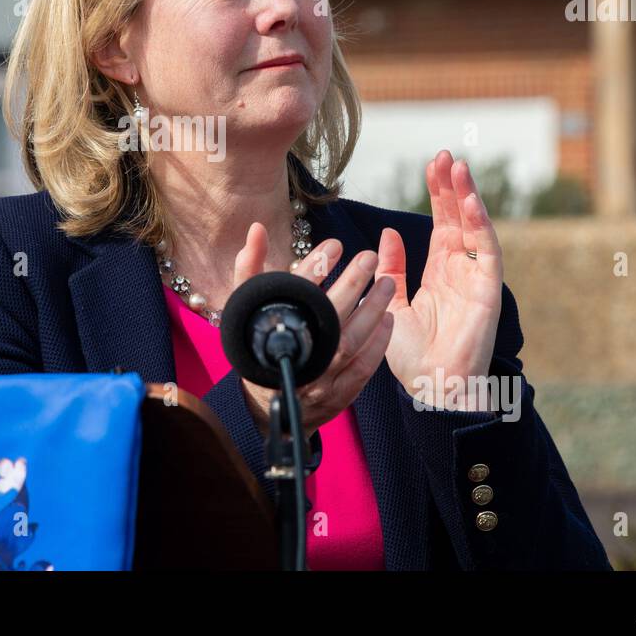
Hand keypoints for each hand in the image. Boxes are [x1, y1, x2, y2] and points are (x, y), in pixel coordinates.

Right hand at [232, 223, 395, 439]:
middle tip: (369, 256)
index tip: (334, 245)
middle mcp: (295, 354)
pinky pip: (363, 368)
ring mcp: (318, 378)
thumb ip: (250, 267)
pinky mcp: (337, 396)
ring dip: (372, 309)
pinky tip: (388, 320)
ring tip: (386, 282)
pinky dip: (378, 344)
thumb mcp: (247, 308)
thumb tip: (257, 229)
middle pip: (328, 314)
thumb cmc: (258, 347)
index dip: (316, 265)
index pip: (296, 293)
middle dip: (352, 282)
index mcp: (270, 330)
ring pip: (351, 341)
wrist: (267, 406)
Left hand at [374, 150, 503, 409]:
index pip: (441, 222)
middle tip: (444, 155)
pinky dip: (480, 225)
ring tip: (458, 167)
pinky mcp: (487, 289)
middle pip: (458, 218)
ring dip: (468, 197)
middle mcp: (460, 269)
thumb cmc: (411, 354)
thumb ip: (391, 269)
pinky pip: (486, 251)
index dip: (437, 194)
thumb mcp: (391, 303)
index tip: (431, 164)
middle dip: (451, 186)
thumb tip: (388, 234)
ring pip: (475, 227)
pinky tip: (470, 202)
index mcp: (438, 270)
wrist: (429, 386)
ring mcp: (476, 277)